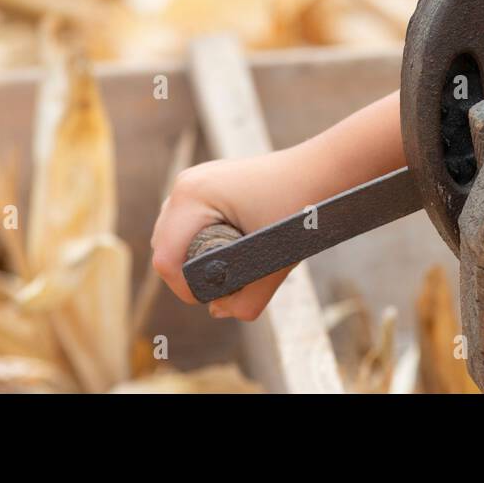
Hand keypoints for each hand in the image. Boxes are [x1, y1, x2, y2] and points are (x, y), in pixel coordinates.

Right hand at [151, 153, 296, 321]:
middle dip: (187, 275)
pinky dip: (196, 240)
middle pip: (163, 248)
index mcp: (192, 197)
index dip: (186, 289)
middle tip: (221, 288)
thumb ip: (246, 299)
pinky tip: (222, 249)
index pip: (166, 260)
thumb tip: (216, 311)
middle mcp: (185, 185)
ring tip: (222, 270)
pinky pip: (184, 221)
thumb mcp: (272, 262)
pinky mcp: (205, 183)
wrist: (320, 171)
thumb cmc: (298, 209)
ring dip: (189, 257)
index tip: (215, 299)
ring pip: (171, 235)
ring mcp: (192, 181)